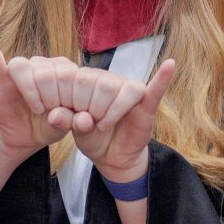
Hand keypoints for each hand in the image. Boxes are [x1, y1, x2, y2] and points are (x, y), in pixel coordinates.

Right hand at [0, 25, 72, 164]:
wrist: (25, 139)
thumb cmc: (50, 127)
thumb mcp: (65, 126)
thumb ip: (69, 120)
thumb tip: (58, 115)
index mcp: (62, 70)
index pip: (66, 72)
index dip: (66, 95)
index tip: (66, 113)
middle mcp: (42, 65)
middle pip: (45, 71)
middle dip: (49, 97)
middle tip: (48, 113)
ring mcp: (21, 71)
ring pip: (23, 67)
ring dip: (30, 89)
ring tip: (37, 108)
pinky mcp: (0, 79)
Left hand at [59, 58, 177, 183]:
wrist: (112, 158)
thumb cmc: (91, 137)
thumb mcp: (73, 130)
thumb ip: (64, 120)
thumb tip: (54, 116)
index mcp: (90, 80)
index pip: (80, 79)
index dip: (75, 102)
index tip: (74, 118)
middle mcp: (110, 80)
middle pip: (102, 84)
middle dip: (94, 109)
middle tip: (92, 124)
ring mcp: (129, 90)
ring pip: (123, 89)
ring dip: (112, 111)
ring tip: (105, 125)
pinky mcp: (146, 104)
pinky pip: (155, 89)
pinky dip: (162, 78)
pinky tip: (169, 65)